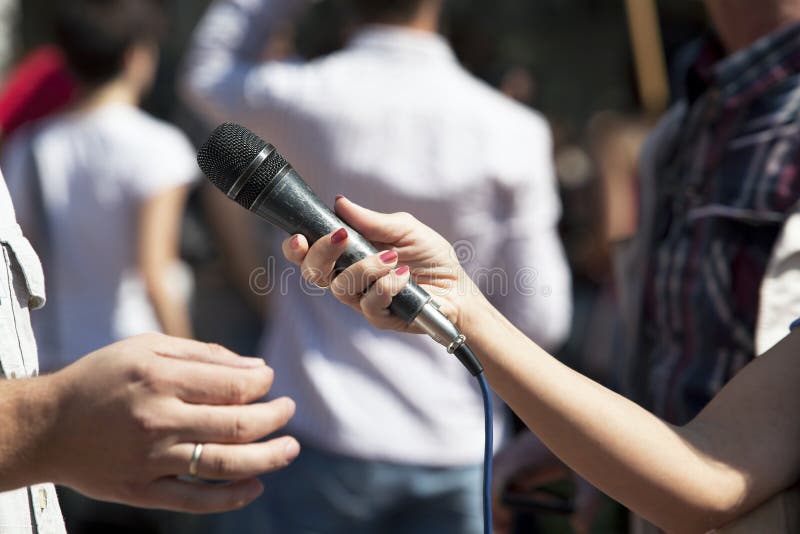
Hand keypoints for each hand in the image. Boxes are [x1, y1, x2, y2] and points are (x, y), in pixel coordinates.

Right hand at [38, 334, 297, 512]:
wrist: (46, 426)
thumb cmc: (102, 378)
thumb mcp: (146, 348)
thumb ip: (202, 355)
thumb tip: (255, 368)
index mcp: (161, 378)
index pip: (233, 386)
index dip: (262, 384)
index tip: (269, 381)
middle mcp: (159, 419)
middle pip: (237, 425)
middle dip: (274, 417)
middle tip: (288, 409)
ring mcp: (151, 459)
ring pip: (224, 464)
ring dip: (267, 458)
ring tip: (290, 449)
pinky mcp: (142, 491)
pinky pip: (195, 500)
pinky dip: (230, 497)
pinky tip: (255, 486)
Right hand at [282, 196, 484, 333]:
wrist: (458, 288)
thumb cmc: (431, 257)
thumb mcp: (404, 229)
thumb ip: (371, 220)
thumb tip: (339, 203)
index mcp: (348, 254)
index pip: (309, 254)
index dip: (296, 248)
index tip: (299, 237)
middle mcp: (349, 277)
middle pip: (313, 272)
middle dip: (321, 254)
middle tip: (341, 238)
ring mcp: (361, 299)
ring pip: (341, 286)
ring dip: (365, 267)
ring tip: (393, 257)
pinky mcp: (379, 316)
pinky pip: (369, 303)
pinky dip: (387, 285)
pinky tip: (405, 275)